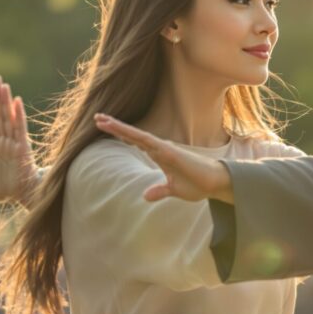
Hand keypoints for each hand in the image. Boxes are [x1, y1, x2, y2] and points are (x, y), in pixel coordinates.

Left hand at [0, 75, 36, 206]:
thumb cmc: (5, 189)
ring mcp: (13, 143)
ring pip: (7, 118)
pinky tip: (16, 102)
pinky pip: (19, 128)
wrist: (21, 198)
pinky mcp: (23, 147)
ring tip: (3, 85)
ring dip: (5, 101)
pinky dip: (18, 115)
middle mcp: (3, 141)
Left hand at [93, 114, 233, 203]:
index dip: (121, 134)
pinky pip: (149, 143)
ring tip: (103, 120)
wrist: (215, 184)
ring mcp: (164, 149)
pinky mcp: (170, 153)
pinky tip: (124, 131)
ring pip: (138, 135)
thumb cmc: (198, 184)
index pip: (136, 142)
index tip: (105, 127)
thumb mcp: (173, 189)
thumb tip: (145, 195)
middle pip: (133, 135)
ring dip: (120, 128)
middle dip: (115, 127)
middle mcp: (160, 148)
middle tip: (97, 117)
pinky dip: (136, 136)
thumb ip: (159, 190)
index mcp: (159, 155)